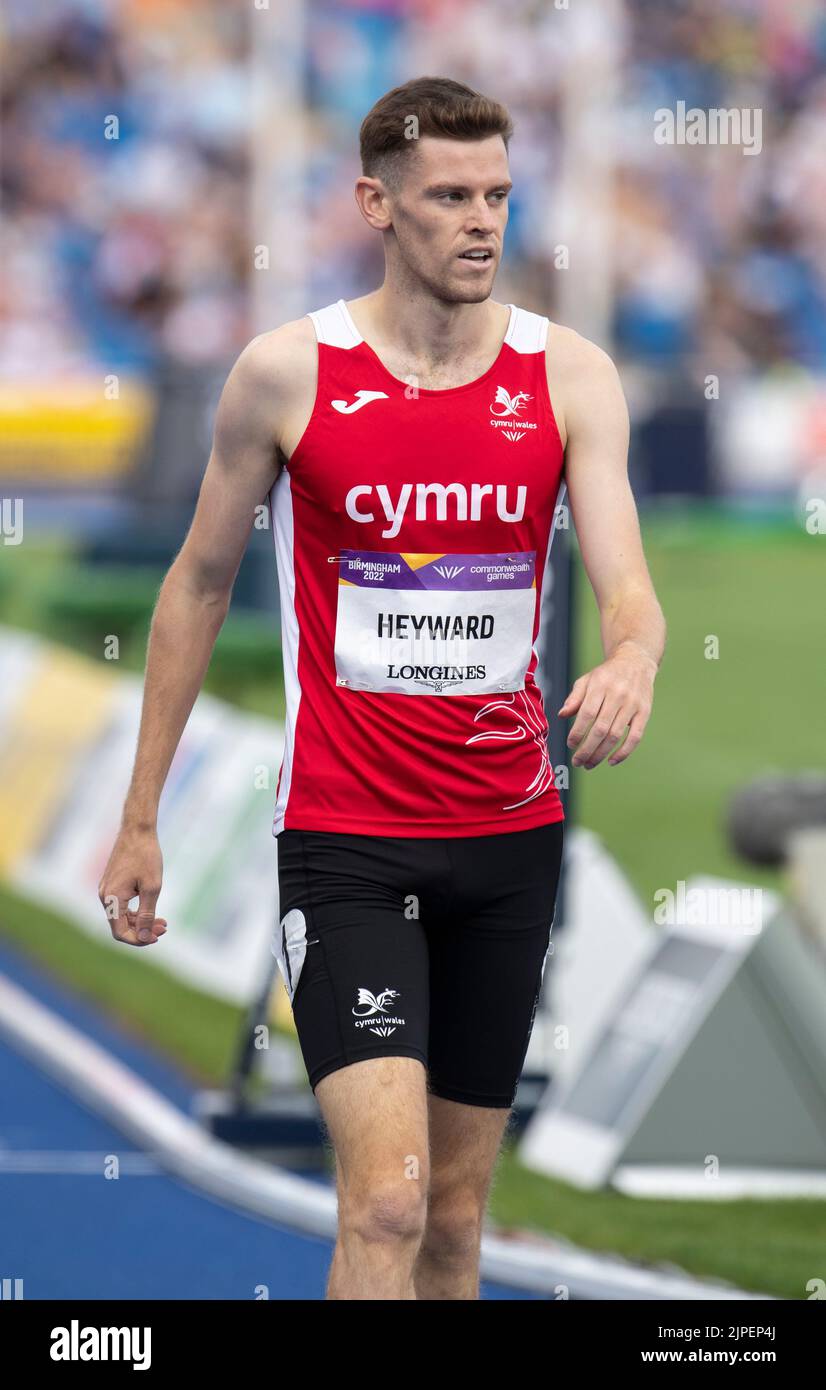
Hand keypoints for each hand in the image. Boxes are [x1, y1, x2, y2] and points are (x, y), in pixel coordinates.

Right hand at [98, 825, 167, 946]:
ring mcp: (106, 890)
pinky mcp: (111, 884)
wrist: (137, 829)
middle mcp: (104, 896)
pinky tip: (152, 911)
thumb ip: (146, 914)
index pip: (120, 932)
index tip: (158, 936)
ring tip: (163, 921)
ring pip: (121, 916)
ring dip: (140, 922)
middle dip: (143, 930)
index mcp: (111, 899)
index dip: (139, 939)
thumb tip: (143, 937)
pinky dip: (135, 911)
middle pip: (121, 926)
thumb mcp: (152, 888)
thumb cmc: (146, 856)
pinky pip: (120, 906)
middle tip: (165, 927)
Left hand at [558, 640, 656, 769]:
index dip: (577, 732)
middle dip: (587, 749)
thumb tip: (561, 715)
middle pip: (601, 728)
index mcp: (600, 686)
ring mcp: (632, 705)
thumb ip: (574, 698)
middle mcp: (617, 695)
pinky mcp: (644, 713)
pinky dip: (624, 752)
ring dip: (601, 754)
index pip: (587, 714)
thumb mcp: (587, 680)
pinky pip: (635, 737)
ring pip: (616, 735)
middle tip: (577, 762)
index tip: (570, 745)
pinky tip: (611, 761)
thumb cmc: (606, 675)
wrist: (635, 662)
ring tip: (589, 764)